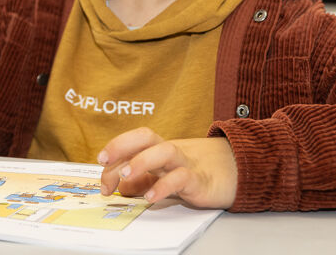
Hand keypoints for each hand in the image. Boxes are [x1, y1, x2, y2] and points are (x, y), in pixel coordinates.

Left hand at [97, 129, 237, 208]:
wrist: (235, 174)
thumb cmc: (194, 173)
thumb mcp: (163, 176)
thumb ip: (141, 180)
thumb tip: (118, 187)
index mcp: (160, 148)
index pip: (135, 141)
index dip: (116, 148)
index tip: (100, 163)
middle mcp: (171, 152)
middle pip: (147, 138)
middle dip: (122, 146)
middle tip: (105, 163)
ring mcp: (186, 164)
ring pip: (165, 152)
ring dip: (141, 162)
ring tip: (124, 177)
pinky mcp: (199, 181)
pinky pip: (182, 178)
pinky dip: (164, 186)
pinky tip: (150, 197)